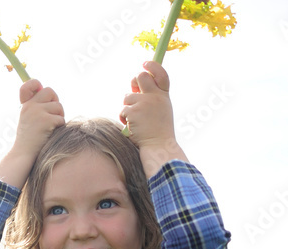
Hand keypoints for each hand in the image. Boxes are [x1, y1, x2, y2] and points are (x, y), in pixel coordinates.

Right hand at [11, 79, 64, 161]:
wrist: (24, 155)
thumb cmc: (29, 139)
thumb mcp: (29, 119)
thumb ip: (37, 107)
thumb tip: (52, 95)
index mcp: (25, 105)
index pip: (28, 85)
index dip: (36, 84)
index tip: (39, 89)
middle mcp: (30, 106)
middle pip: (50, 91)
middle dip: (55, 102)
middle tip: (53, 114)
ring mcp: (37, 112)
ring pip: (58, 106)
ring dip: (59, 117)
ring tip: (51, 128)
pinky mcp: (45, 120)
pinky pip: (60, 118)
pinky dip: (59, 127)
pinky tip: (51, 134)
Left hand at [120, 61, 186, 176]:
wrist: (158, 146)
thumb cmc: (159, 132)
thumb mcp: (161, 111)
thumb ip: (152, 98)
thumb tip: (135, 88)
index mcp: (164, 96)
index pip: (161, 74)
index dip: (153, 66)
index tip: (145, 64)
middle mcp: (155, 96)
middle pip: (140, 77)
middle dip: (133, 82)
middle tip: (133, 90)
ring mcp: (144, 103)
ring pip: (127, 97)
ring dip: (128, 108)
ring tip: (136, 121)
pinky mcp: (133, 111)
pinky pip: (123, 110)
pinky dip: (124, 119)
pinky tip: (132, 127)